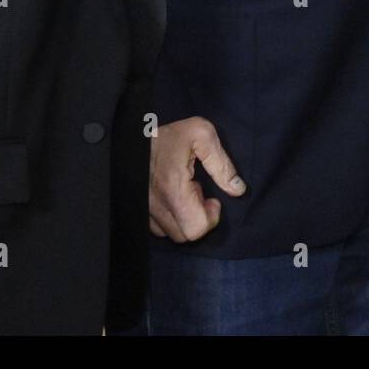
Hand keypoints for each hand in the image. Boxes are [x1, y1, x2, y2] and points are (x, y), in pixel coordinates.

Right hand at [148, 116, 245, 241]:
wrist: (131, 132)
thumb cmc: (169, 133)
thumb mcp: (202, 134)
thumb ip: (222, 163)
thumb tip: (238, 189)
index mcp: (172, 188)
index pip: (196, 229)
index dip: (211, 217)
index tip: (212, 198)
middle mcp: (155, 205)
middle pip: (185, 236)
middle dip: (199, 218)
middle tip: (198, 192)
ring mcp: (144, 210)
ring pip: (171, 234)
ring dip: (184, 218)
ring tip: (184, 192)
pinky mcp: (138, 209)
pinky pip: (158, 229)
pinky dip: (170, 218)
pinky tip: (172, 196)